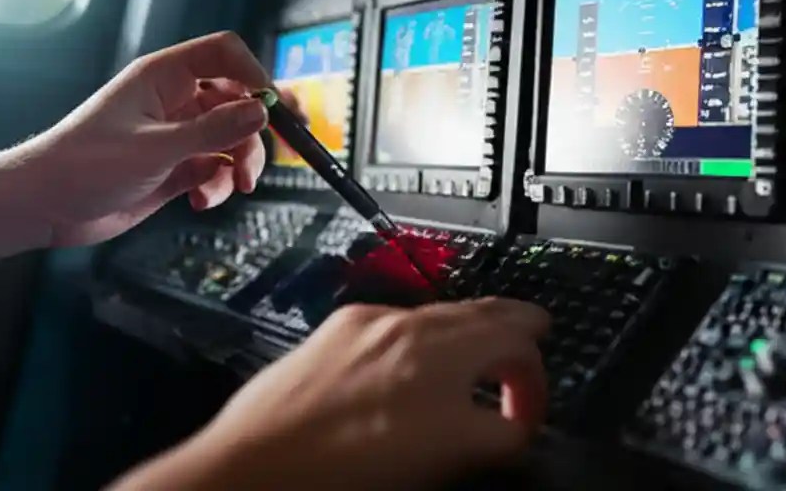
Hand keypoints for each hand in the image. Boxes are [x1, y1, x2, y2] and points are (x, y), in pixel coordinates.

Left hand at [15, 31, 272, 246]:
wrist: (46, 206)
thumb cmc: (84, 165)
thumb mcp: (155, 148)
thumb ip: (212, 131)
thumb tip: (261, 112)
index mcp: (163, 77)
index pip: (223, 54)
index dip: (253, 73)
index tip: (271, 106)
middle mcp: (173, 101)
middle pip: (237, 100)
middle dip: (257, 127)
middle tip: (279, 151)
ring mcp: (176, 135)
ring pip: (231, 139)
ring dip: (241, 163)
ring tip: (236, 187)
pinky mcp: (174, 167)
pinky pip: (214, 169)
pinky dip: (217, 185)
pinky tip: (200, 201)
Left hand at [114, 299, 550, 490]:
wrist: (249, 469)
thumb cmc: (333, 478)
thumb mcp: (435, 464)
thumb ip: (485, 439)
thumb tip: (507, 427)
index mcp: (445, 372)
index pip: (522, 364)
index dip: (535, 395)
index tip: (527, 420)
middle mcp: (415, 337)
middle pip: (493, 318)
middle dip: (520, 332)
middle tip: (535, 340)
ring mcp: (376, 325)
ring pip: (448, 312)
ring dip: (474, 328)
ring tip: (482, 351)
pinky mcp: (342, 326)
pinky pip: (403, 317)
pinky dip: (427, 331)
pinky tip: (418, 359)